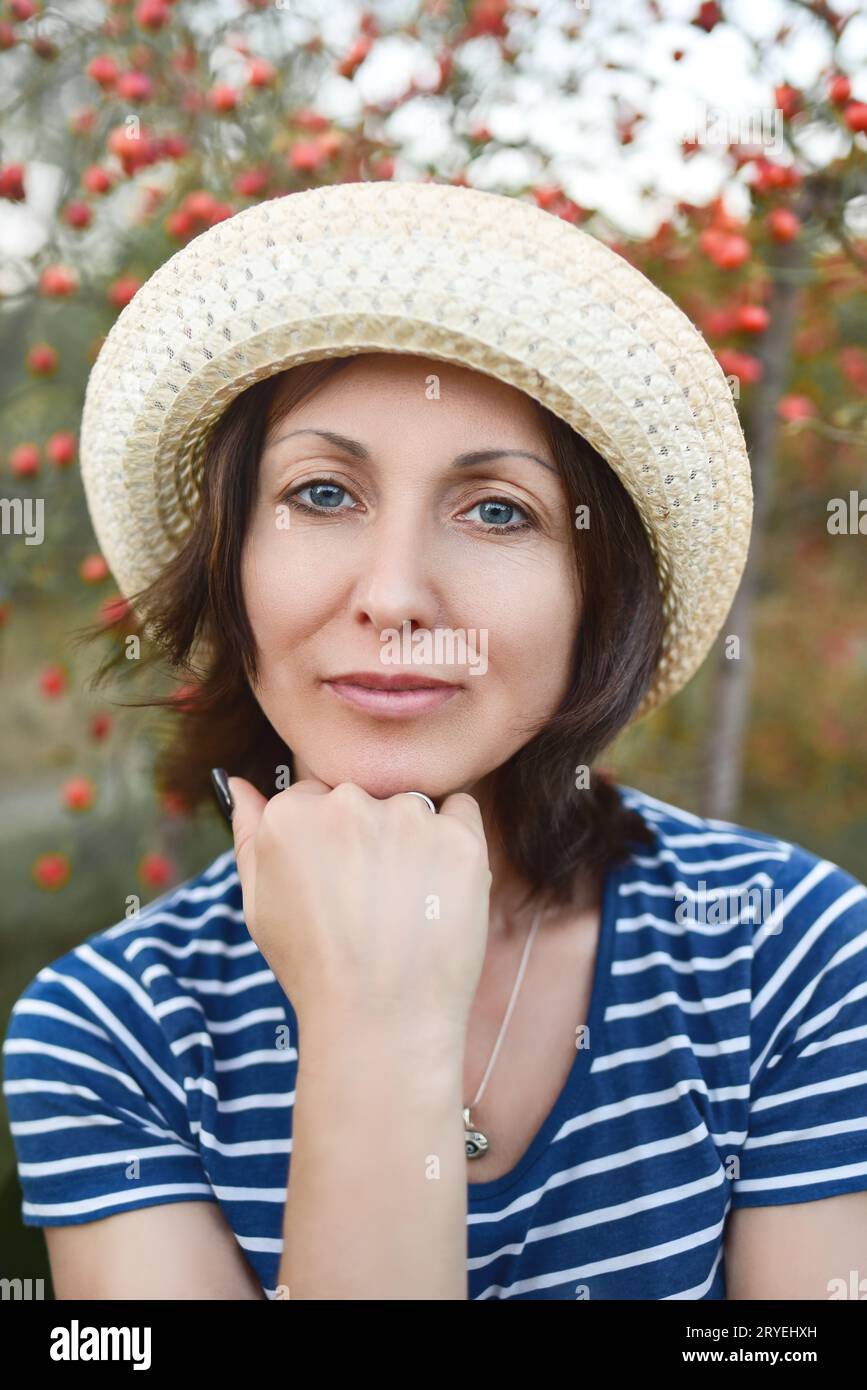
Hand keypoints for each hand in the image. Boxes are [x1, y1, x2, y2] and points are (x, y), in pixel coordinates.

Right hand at [228, 776, 492, 1042]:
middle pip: (364, 798)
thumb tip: (240, 783)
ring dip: (412, 839)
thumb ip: (248, 833)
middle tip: (371, 902)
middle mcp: (347, 804)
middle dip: (369, 837)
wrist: (382, 1022)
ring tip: (405, 906)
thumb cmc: (314, 968)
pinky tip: (439, 893)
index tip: (335, 886)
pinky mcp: (459, 838)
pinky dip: (455, 843)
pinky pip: (461, 812)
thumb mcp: (259, 905)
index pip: (316, 798)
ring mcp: (408, 819)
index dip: (328, 845)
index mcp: (291, 814)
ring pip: (412, 808)